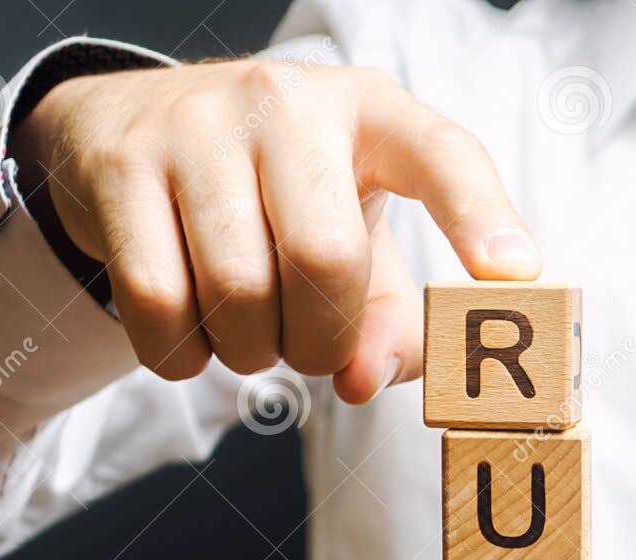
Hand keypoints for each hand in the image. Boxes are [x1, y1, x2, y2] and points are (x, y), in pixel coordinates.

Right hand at [9, 58, 540, 401]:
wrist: (134, 131)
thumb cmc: (281, 201)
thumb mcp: (358, 242)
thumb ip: (389, 321)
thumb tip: (362, 381)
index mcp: (373, 114)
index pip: (444, 156)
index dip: (482, 218)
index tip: (515, 277)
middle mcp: (287, 103)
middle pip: (324, 259)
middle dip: (322, 341)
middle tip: (312, 349)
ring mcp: (195, 125)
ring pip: (237, 292)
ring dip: (252, 353)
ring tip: (252, 335)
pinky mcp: (121, 164)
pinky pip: (158, 302)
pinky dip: (183, 356)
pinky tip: (194, 339)